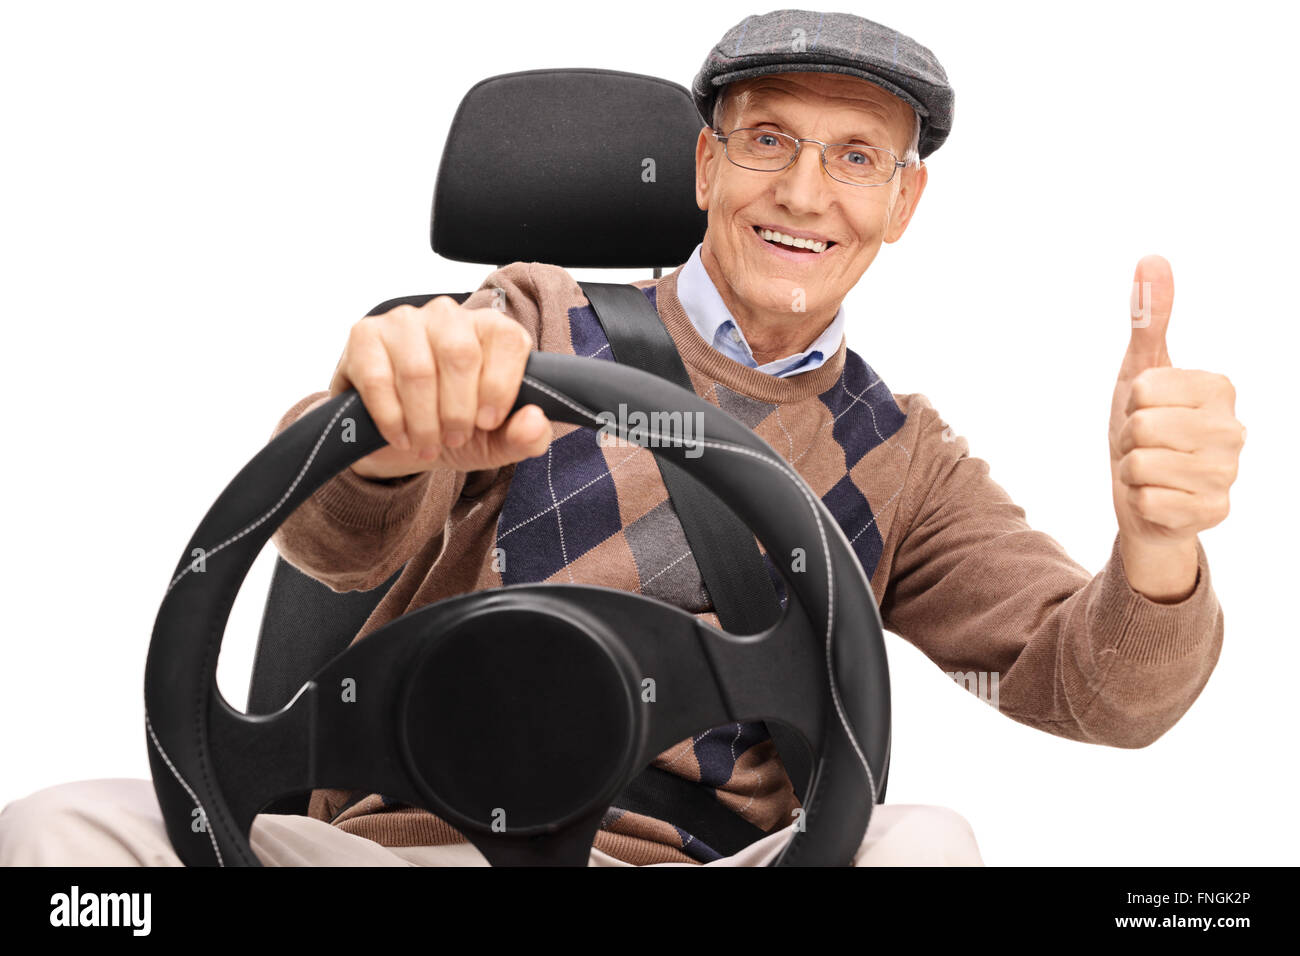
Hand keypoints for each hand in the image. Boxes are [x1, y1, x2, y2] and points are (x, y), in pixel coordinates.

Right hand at [328, 296, 552, 479]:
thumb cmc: (454, 430)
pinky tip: (399, 435)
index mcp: (489, 330)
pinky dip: (392, 418)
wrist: (398, 440)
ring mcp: (404, 321)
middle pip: (460, 354)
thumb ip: (527, 436)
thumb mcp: (496, 442)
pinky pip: (379, 379)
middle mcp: (448, 316)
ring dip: (423, 421)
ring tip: (426, 443)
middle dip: (458, 411)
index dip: (500, 385)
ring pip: (418, 370)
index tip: (488, 422)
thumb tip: (536, 419)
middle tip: (454, 439)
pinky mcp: (365, 336)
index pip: (507, 338)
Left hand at [1108, 255, 1244, 599]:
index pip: (1144, 387)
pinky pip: (1147, 501)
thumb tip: (1152, 258)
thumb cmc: (1145, 426)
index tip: (1146, 411)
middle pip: (1141, 426)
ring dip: (1132, 471)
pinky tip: (1158, 498)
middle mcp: (1234, 429)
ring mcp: (1228, 474)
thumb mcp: (1140, 370)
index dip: (1131, 402)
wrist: (1146, 494)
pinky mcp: (1214, 512)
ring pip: (1141, 465)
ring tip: (1151, 470)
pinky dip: (1140, 501)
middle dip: (1129, 439)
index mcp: (1220, 388)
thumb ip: (1148, 317)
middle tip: (1145, 445)